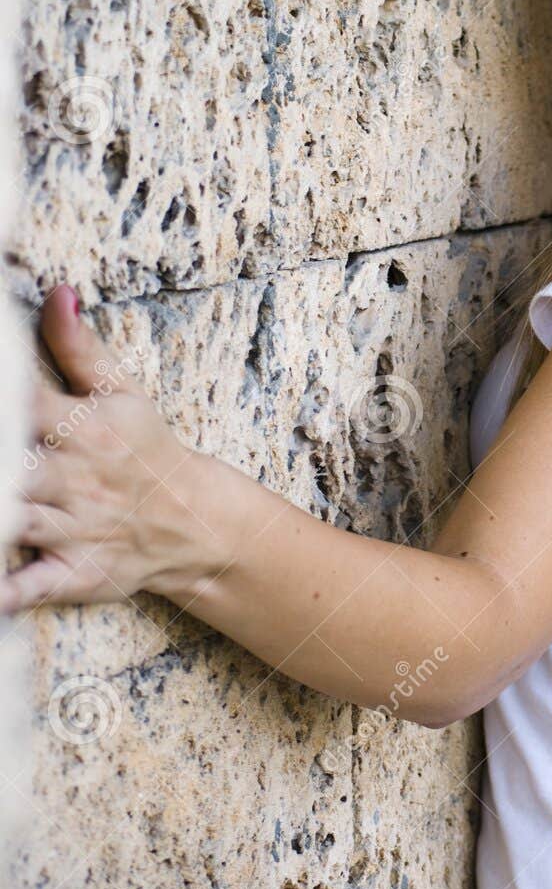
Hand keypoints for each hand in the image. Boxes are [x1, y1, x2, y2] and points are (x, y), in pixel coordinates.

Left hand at [2, 284, 217, 613]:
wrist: (196, 521)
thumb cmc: (146, 451)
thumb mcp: (121, 392)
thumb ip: (78, 345)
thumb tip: (57, 292)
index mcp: (80, 426)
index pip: (20, 404)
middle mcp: (72, 476)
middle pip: (10, 467)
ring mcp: (72, 527)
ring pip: (13, 522)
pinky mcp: (73, 574)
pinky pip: (32, 588)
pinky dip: (5, 595)